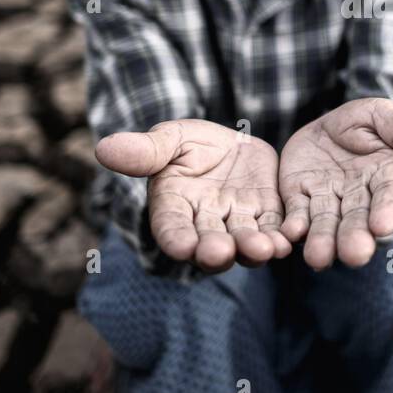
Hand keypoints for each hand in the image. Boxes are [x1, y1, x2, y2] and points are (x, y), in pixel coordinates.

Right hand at [95, 120, 290, 273]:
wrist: (230, 143)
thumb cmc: (190, 144)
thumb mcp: (169, 139)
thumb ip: (144, 151)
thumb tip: (104, 149)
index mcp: (174, 208)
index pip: (171, 229)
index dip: (176, 239)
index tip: (182, 246)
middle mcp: (205, 225)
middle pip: (208, 244)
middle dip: (214, 252)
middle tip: (220, 253)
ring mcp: (238, 224)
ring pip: (244, 243)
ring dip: (253, 249)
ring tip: (264, 249)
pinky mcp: (268, 216)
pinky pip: (275, 230)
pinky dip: (282, 237)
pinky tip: (289, 239)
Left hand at [279, 98, 392, 269]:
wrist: (327, 125)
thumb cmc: (365, 121)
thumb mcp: (383, 115)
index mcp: (386, 175)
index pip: (390, 195)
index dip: (388, 211)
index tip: (383, 226)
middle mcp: (360, 196)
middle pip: (358, 219)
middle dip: (356, 237)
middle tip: (354, 255)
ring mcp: (329, 200)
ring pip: (326, 223)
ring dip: (323, 241)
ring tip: (318, 258)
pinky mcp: (300, 198)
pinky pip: (296, 213)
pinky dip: (294, 226)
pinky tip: (290, 233)